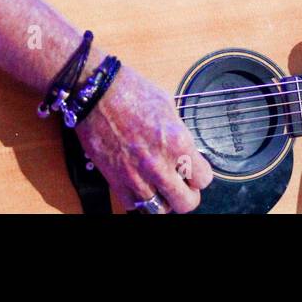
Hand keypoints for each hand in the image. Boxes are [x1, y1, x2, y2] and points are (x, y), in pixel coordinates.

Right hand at [74, 64, 213, 212]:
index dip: (200, 175)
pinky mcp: (115, 181)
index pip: (203, 179)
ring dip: (163, 199)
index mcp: (178, 142)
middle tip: (182, 186)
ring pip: (159, 210)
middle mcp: (159, 164)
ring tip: (160, 186)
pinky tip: (140, 184)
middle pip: (185, 203)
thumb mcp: (168, 107)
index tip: (195, 171)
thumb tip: (185, 150)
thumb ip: (179, 134)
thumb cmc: (132, 91)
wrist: (98, 93)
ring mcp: (136, 176)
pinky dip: (139, 199)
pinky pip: (133, 205)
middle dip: (187, 195)